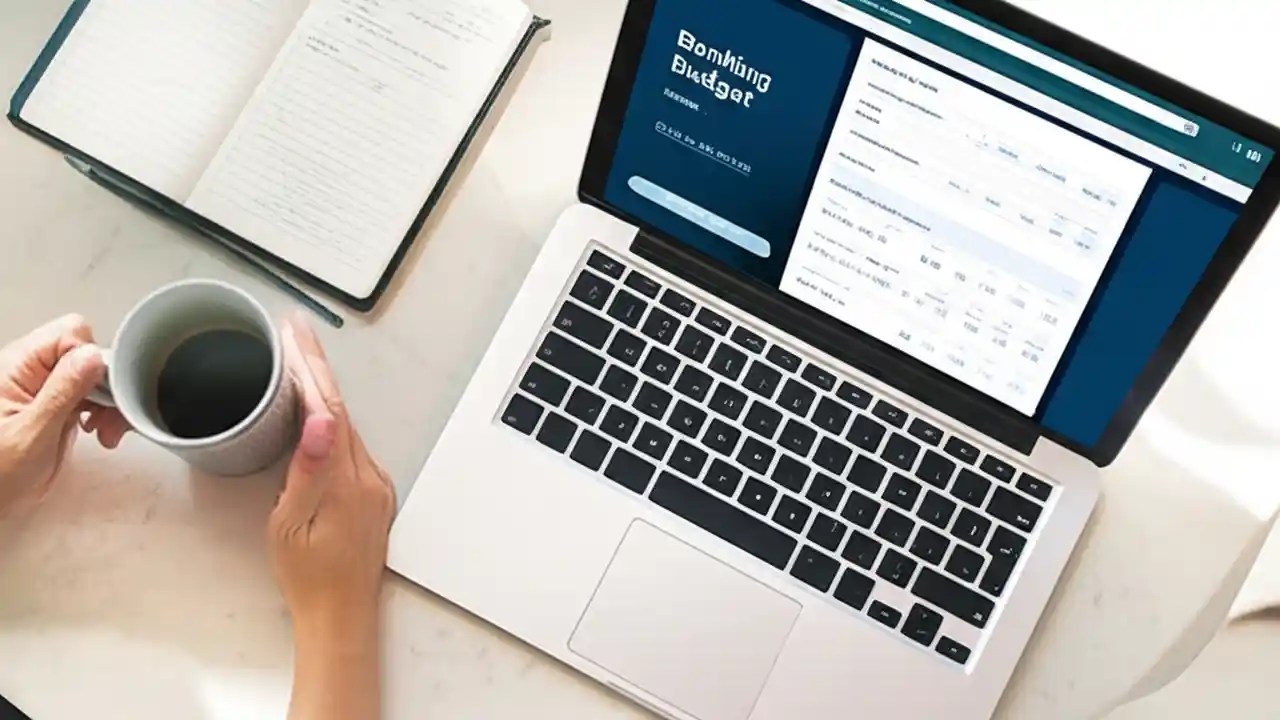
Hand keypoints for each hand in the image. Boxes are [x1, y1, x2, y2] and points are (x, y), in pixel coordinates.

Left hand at [0, 315, 128, 516]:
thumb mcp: (31, 433)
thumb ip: (62, 391)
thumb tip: (94, 355)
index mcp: (17, 366)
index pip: (70, 335)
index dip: (94, 361)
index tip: (102, 395)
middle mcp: (31, 371)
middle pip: (86, 353)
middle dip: (107, 384)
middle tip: (106, 421)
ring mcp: (44, 388)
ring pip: (94, 374)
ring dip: (109, 401)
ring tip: (104, 432)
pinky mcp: (55, 404)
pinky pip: (90, 394)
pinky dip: (102, 411)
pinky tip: (98, 431)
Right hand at [270, 314, 393, 719]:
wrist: (341, 616)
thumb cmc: (308, 577)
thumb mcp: (291, 525)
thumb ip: (306, 471)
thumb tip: (318, 422)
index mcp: (346, 480)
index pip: (329, 409)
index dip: (311, 367)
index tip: (295, 333)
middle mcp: (369, 476)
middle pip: (340, 410)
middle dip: (315, 367)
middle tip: (293, 329)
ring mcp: (375, 484)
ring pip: (346, 426)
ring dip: (323, 391)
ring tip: (296, 357)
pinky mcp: (372, 493)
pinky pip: (349, 446)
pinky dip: (331, 420)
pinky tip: (314, 408)